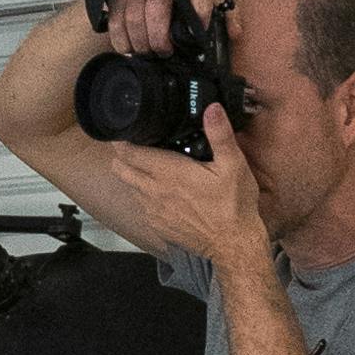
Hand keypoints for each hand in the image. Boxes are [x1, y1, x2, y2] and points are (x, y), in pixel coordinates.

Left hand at [76, 108, 270, 286]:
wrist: (233, 245)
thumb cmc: (234, 206)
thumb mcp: (233, 165)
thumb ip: (220, 135)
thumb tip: (212, 108)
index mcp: (169, 173)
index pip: (129, 153)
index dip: (121, 140)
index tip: (123, 130)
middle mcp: (155, 192)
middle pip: (120, 169)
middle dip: (121, 156)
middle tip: (132, 146)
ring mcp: (154, 211)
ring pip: (130, 187)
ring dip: (133, 176)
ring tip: (147, 166)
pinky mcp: (158, 226)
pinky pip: (142, 206)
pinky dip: (145, 196)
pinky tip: (161, 192)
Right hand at [94, 0, 222, 61]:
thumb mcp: (208, 1)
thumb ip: (226, 16)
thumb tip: (234, 32)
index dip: (199, 9)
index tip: (197, 32)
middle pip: (156, 7)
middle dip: (159, 37)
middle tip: (164, 51)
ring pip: (134, 17)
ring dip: (141, 42)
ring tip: (148, 52)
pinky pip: (116, 21)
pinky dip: (122, 40)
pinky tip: (131, 47)